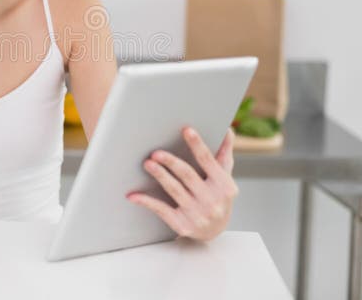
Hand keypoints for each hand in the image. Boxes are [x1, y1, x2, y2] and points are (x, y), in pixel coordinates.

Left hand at [126, 126, 239, 241]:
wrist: (215, 232)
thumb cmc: (217, 196)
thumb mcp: (224, 177)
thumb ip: (224, 154)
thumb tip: (227, 130)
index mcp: (224, 185)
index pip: (208, 161)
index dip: (197, 145)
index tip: (186, 130)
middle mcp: (212, 201)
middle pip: (188, 175)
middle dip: (171, 162)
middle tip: (156, 152)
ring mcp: (197, 215)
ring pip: (174, 190)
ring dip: (160, 176)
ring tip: (147, 163)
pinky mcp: (182, 225)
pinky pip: (162, 211)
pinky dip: (147, 202)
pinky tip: (133, 195)